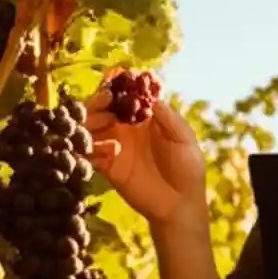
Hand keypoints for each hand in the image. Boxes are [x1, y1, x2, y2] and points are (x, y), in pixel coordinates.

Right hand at [84, 74, 205, 225]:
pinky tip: (112, 150)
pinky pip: (89, 153)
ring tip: (108, 121)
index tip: (116, 74)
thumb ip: (170, 119)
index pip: (126, 94)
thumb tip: (153, 98)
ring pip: (90, 126)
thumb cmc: (188, 168)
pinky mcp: (107, 167)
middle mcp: (125, 128)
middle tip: (107, 97)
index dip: (119, 82)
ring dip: (93, 118)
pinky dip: (92, 148)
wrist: (180, 204)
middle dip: (100, 98)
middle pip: (102, 106)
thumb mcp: (184, 140)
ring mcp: (114, 146)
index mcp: (144, 117)